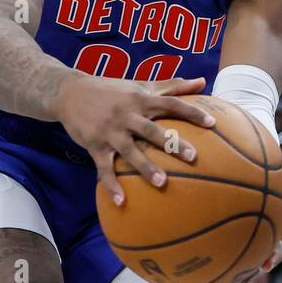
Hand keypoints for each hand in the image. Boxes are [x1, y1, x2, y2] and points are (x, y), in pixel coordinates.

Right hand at [53, 76, 213, 202]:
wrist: (69, 92)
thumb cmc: (111, 90)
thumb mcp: (140, 84)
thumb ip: (172, 85)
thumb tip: (203, 81)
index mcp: (141, 99)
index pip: (171, 104)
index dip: (192, 112)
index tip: (212, 124)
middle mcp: (127, 114)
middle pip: (152, 129)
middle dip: (172, 143)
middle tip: (193, 157)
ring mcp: (110, 131)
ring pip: (130, 151)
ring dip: (145, 167)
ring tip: (162, 183)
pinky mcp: (94, 145)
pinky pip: (104, 168)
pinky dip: (111, 185)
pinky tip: (122, 201)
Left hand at [229, 165, 281, 282]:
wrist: (227, 226)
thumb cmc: (241, 199)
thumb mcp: (249, 187)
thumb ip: (264, 178)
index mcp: (273, 219)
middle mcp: (270, 238)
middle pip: (280, 249)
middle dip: (275, 256)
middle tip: (267, 262)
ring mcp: (260, 252)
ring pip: (264, 265)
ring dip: (257, 271)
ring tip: (248, 277)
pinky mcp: (248, 264)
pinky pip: (247, 274)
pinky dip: (241, 282)